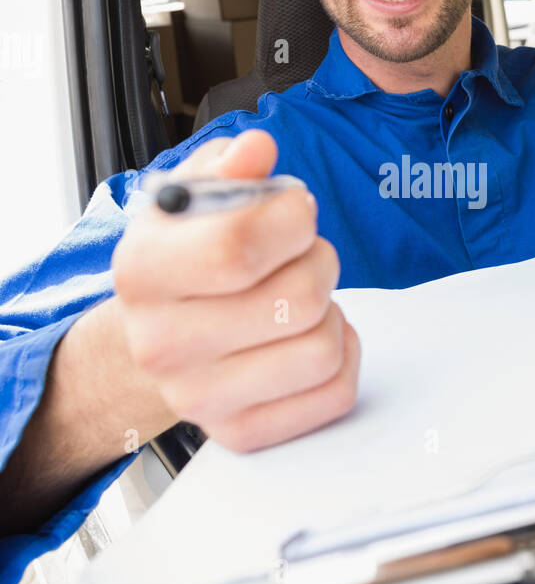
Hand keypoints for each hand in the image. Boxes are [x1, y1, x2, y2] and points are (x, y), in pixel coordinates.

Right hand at [111, 129, 359, 452]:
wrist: (160, 336)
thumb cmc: (187, 258)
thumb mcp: (192, 199)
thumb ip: (227, 168)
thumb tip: (256, 151)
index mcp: (141, 272)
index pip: (236, 247)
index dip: (290, 218)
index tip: (295, 208)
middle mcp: (160, 344)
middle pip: (295, 300)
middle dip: (318, 260)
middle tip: (300, 253)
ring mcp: (199, 398)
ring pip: (323, 348)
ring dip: (330, 309)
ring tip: (299, 295)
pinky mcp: (240, 432)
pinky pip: (335, 392)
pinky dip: (343, 355)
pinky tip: (309, 334)